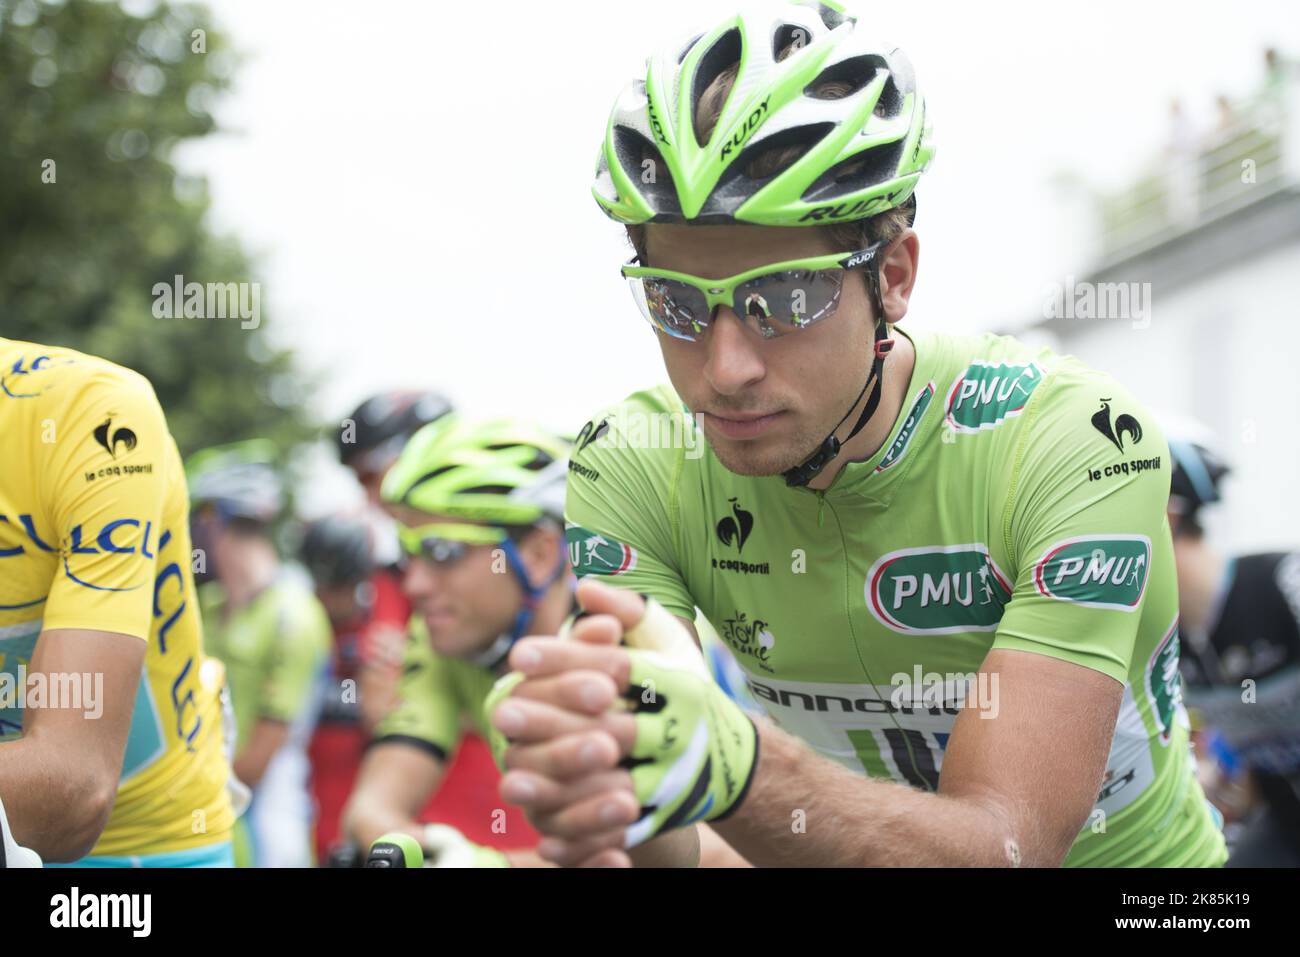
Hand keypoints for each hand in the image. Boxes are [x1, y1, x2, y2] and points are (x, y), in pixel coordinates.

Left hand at [486, 580, 757, 866]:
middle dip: (552, 723)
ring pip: (613, 786)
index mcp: (677, 683)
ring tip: (508, 776)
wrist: (728, 757)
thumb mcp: (665, 640)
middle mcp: (679, 731)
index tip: (517, 656)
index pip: (617, 667)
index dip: (566, 658)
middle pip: (611, 728)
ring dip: (560, 785)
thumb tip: (585, 587)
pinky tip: (540, 833)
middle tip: (499, 715)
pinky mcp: (663, 816)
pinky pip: (619, 832)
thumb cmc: (681, 685)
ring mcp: (672, 778)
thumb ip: (628, 610)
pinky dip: (582, 836)